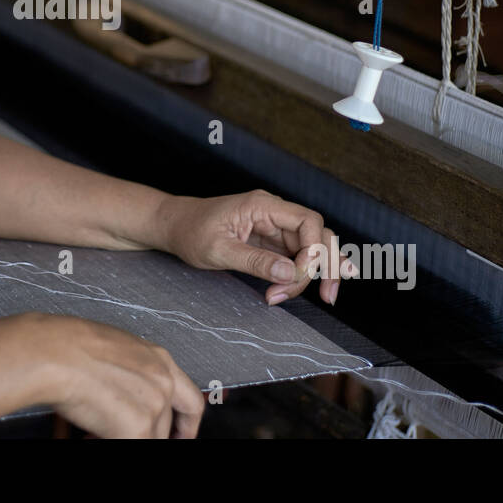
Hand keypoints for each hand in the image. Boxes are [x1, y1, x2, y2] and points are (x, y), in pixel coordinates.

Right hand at [31, 313, 204, 437]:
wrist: (54, 353)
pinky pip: (132, 445)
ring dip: (123, 437)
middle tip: (125, 434)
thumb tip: (128, 399)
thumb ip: (133, 376)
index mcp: (159, 359)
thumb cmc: (70, 347)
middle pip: (167, 426)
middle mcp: (163, 381)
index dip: (184, 426)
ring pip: (149, 438)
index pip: (190, 401)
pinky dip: (107, 441)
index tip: (176, 435)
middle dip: (146, 434)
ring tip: (94, 431)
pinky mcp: (139, 427)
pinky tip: (90, 434)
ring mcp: (154, 405)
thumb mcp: (116, 352)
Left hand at [157, 190, 355, 305]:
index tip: (298, 274)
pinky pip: (296, 257)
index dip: (313, 249)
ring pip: (311, 248)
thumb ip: (255, 261)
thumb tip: (290, 274)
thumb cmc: (191, 232)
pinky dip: (298, 275)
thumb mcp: (218, 250)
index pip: (307, 221)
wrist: (174, 226)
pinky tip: (293, 290)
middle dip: (328, 264)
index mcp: (262, 205)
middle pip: (318, 234)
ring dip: (311, 275)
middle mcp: (273, 213)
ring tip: (305, 297)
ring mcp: (274, 228)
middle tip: (328, 296)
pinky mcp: (270, 242)